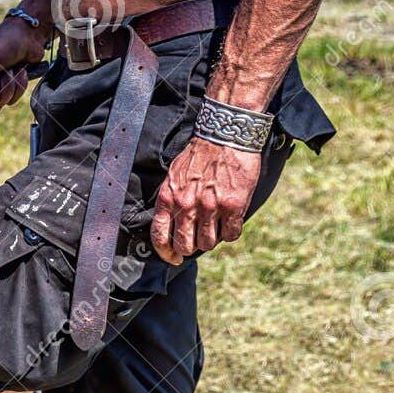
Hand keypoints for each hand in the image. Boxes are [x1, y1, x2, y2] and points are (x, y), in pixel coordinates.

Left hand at [150, 136, 263, 264]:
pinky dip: (231, 233)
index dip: (165, 253)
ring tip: (216, 226)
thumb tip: (172, 225)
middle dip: (191, 248)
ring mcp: (210, 207)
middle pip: (185, 246)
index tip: (173, 258)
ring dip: (212, 239)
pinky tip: (231, 222)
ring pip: (208, 243)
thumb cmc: (199, 155)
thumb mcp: (174, 176)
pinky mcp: (233, 206)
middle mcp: (187, 206)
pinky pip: (231, 235)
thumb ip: (172, 201)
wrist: (224, 134)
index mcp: (169, 199)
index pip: (160, 236)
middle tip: (199, 240)